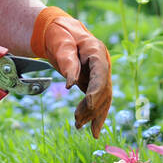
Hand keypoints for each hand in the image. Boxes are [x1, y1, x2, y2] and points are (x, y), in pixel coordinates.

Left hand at [31, 6, 111, 137]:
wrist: (59, 32)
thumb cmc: (59, 33)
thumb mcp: (60, 42)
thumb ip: (67, 60)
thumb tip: (71, 84)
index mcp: (96, 51)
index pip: (101, 73)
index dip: (97, 89)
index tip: (90, 103)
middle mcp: (102, 64)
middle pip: (103, 89)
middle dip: (92, 107)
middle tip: (77, 120)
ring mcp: (100, 74)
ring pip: (103, 99)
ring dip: (93, 114)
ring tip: (78, 126)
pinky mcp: (94, 83)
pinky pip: (98, 101)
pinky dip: (95, 115)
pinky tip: (92, 131)